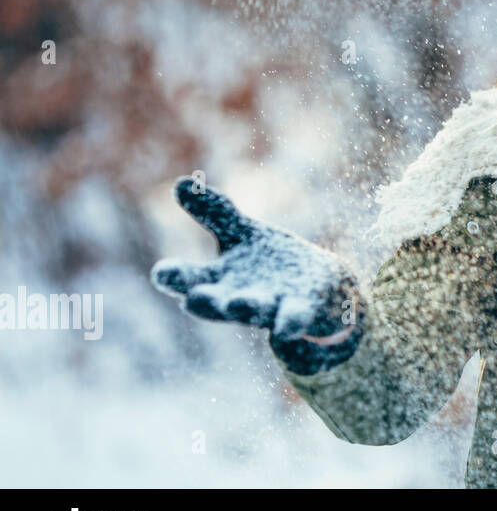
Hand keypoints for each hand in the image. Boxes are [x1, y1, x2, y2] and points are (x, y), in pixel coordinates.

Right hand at [152, 178, 362, 366]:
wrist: (320, 287)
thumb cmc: (268, 262)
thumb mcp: (240, 233)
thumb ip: (214, 213)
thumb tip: (182, 183)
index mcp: (217, 279)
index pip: (187, 279)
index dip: (173, 277)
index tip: (163, 273)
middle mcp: (237, 297)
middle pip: (215, 303)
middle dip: (205, 301)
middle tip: (193, 299)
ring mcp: (269, 306)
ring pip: (254, 310)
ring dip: (245, 307)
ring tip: (238, 303)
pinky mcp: (301, 311)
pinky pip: (293, 319)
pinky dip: (288, 322)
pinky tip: (285, 327)